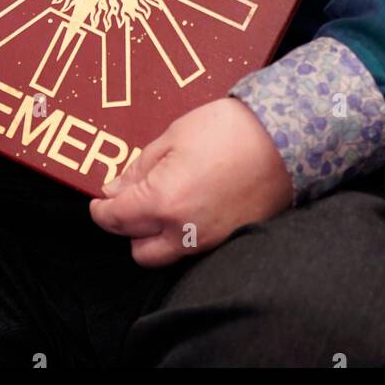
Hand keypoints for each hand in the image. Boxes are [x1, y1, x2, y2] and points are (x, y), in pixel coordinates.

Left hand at [89, 97, 292, 266]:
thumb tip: (114, 190)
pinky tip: (189, 206)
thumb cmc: (227, 129)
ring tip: (162, 202)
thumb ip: (139, 168)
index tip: (99, 200)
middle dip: (128, 228)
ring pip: (166, 255)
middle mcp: (182, 231)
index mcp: (162, 201)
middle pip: (138, 249)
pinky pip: (193, 248)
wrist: (284, 138)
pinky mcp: (229, 240)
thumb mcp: (172, 136)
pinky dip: (183, 235)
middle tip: (131, 200)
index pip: (115, 219)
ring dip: (155, 236)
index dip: (100, 210)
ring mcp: (208, 241)